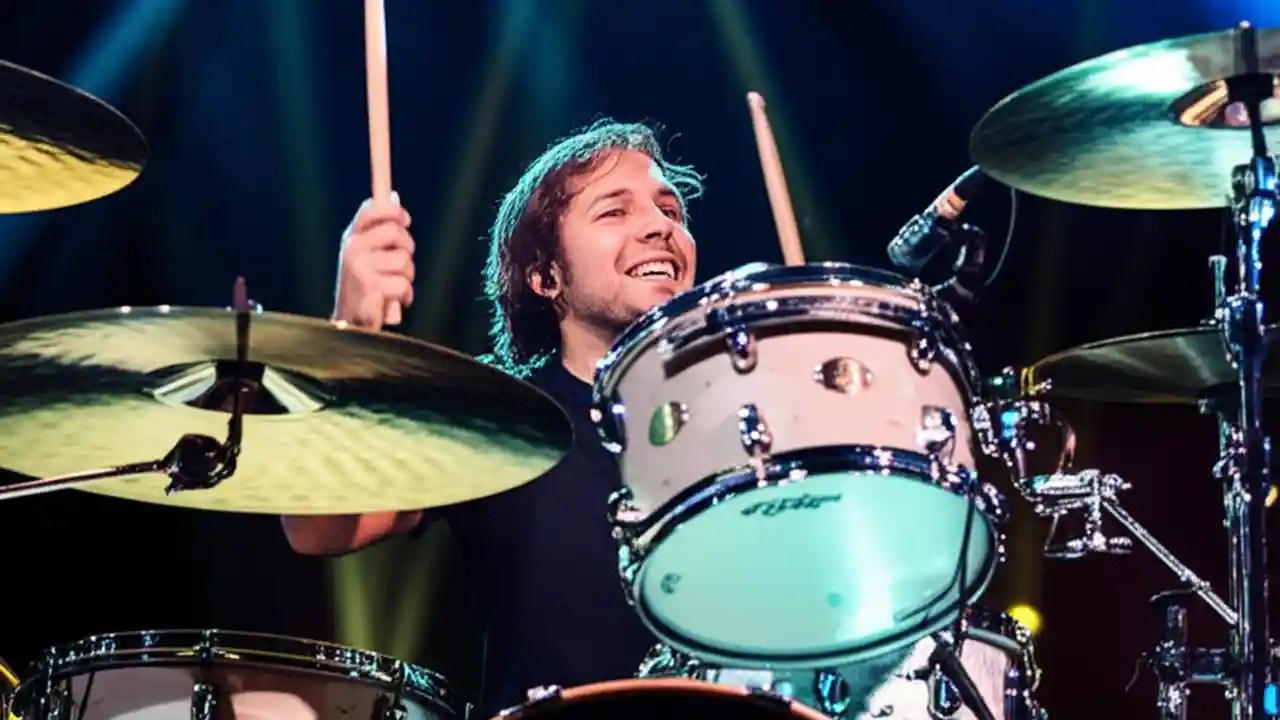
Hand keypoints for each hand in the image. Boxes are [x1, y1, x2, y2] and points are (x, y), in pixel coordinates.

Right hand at [332, 194, 414, 329]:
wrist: (349, 320)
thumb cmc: (363, 284)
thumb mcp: (366, 252)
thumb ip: (380, 228)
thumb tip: (393, 197)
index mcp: (352, 236)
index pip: (372, 208)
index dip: (394, 210)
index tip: (404, 219)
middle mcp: (353, 248)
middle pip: (395, 232)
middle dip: (406, 249)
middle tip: (400, 264)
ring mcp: (361, 267)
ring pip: (404, 260)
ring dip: (406, 276)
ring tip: (393, 285)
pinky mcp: (371, 286)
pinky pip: (403, 283)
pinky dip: (404, 295)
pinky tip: (393, 299)